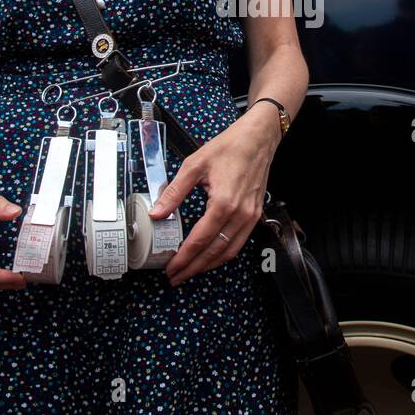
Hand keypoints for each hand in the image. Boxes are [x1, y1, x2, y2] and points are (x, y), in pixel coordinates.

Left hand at [152, 103, 280, 286]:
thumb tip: (156, 212)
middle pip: (214, 252)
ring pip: (229, 252)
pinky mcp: (255, 214)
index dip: (183, 258)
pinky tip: (211, 255)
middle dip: (193, 268)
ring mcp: (250, 216)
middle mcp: (240, 214)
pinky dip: (224, 254)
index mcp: (223, 203)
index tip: (170, 267)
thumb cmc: (229, 146)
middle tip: (176, 276)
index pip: (199, 240)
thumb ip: (174, 192)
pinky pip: (239, 242)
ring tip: (191, 270)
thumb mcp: (194, 165)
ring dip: (209, 265)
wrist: (258, 138)